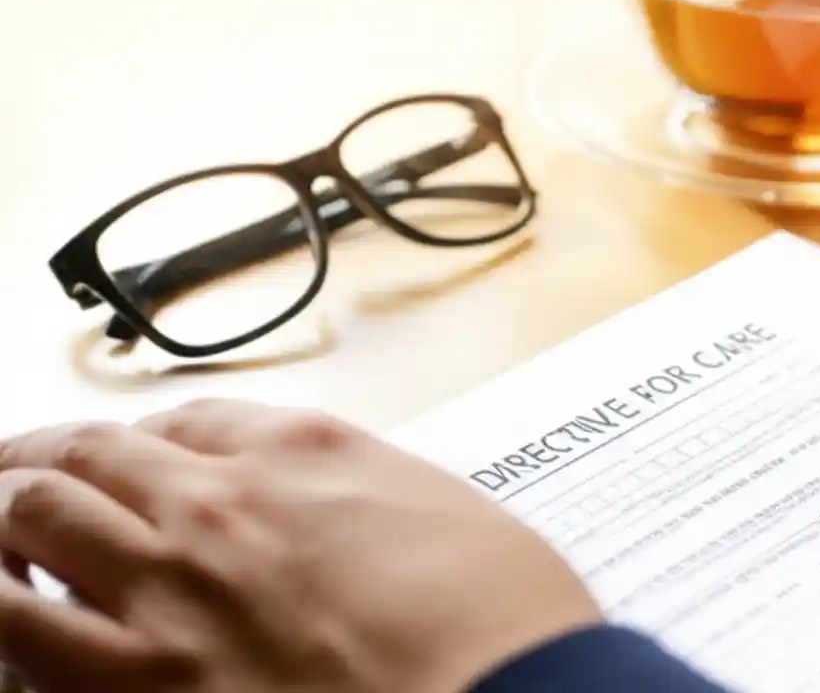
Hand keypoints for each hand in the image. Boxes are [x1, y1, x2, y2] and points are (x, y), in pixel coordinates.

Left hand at [0, 400, 598, 692]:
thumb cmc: (502, 619)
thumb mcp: (447, 515)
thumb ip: (368, 498)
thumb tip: (342, 517)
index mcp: (305, 450)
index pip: (191, 420)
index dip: (151, 440)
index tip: (142, 459)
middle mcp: (222, 497)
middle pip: (98, 450)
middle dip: (53, 458)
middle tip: (30, 470)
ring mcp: (170, 580)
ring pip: (39, 510)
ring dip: (9, 508)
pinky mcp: (137, 677)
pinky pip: (15, 622)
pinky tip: (1, 598)